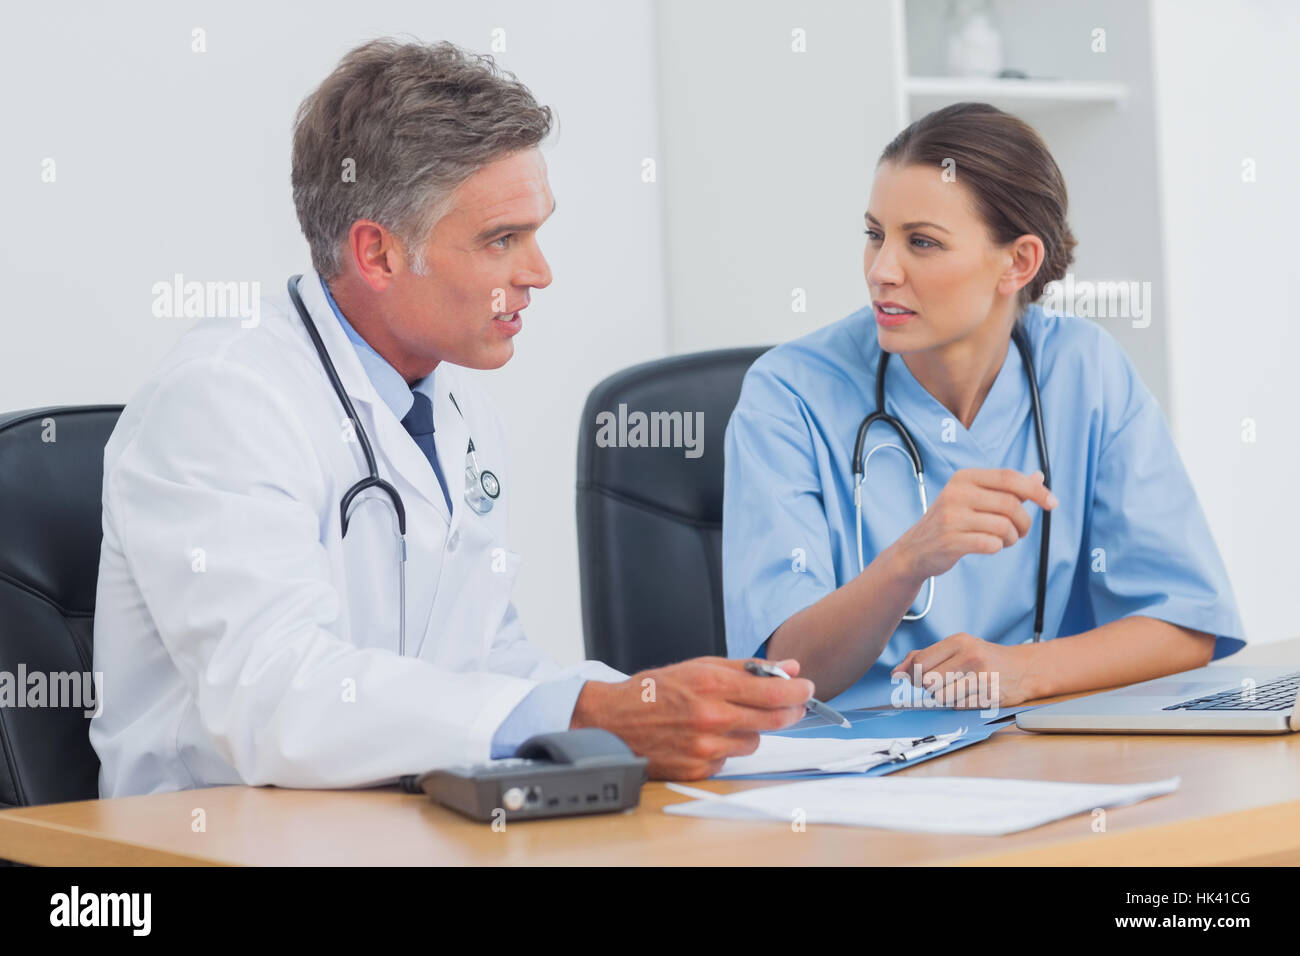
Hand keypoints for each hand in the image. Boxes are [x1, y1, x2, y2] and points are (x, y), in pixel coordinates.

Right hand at [570, 657, 812, 779]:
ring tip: (724, 718)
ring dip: (749, 730)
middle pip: (774, 720)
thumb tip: (787, 667)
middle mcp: (711, 717)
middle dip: (790, 711)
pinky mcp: (699, 769)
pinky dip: (725, 748)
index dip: (798, 690)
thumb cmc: (654, 691)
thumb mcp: (698, 666)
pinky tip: (704, 736)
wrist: (613, 721)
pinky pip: (730, 759)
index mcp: (711, 685)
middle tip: (793, 704)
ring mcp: (705, 747)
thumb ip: (746, 667)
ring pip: (753, 742)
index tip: (807, 687)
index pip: (773, 691)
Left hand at [891, 633, 1038, 707]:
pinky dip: (959, 704)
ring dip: (944, 698)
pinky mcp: (989, 696)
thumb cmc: (985, 658)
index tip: (922, 678)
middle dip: (929, 687)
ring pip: (940, 697)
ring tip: (959, 689)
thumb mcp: (956, 648)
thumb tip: (896, 673)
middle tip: (943, 684)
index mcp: (958, 641)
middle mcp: (970, 656)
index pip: (919, 661)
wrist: (1025, 668)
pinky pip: (957, 707)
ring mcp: (981, 676)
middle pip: (927, 681)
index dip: (914, 675)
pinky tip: (971, 695)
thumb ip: (924, 657)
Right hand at [895, 468, 1056, 581]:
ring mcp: (951, 517)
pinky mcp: (951, 540)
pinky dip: (998, 547)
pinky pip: (991, 544)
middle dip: (1025, 521)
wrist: (915, 549)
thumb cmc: (951, 521)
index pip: (1009, 477)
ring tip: (1004, 540)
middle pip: (1010, 504)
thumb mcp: (974, 497)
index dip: (1036, 490)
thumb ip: (1006, 488)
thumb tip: (1039, 477)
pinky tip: (990, 546)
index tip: (1052, 503)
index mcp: (964, 478)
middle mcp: (956, 493)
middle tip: (1022, 531)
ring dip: (1012, 538)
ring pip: (1004, 526)